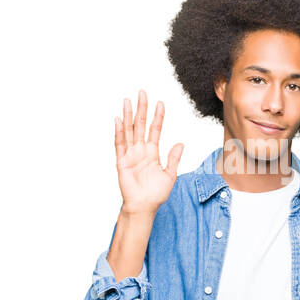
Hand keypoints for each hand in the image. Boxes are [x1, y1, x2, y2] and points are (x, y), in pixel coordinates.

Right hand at [115, 89, 181, 215]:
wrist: (144, 206)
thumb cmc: (156, 194)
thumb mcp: (170, 174)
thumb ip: (174, 158)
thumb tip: (180, 143)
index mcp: (152, 152)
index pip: (155, 129)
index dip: (158, 116)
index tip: (160, 103)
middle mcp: (140, 150)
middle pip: (141, 125)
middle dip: (142, 109)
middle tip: (142, 92)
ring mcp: (130, 155)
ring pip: (129, 131)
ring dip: (129, 115)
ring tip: (128, 100)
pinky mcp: (121, 162)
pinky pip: (120, 144)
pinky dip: (119, 132)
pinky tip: (118, 120)